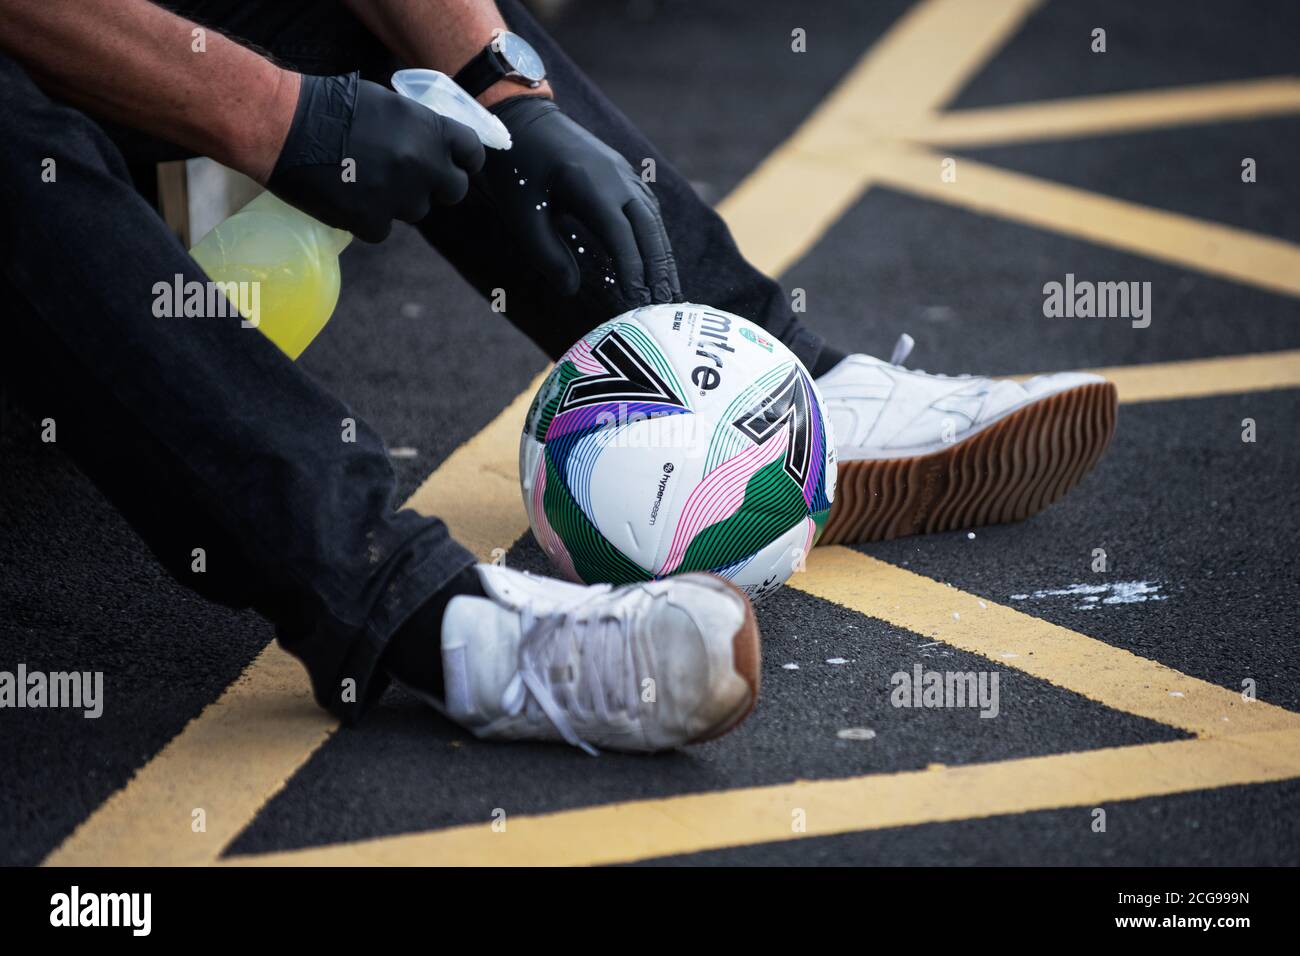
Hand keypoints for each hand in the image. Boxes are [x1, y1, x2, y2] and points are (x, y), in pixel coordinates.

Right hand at [268, 73, 484, 242]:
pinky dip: (368, 219)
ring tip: (366, 180)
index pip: (473, 153)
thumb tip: (437, 147)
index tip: (456, 164)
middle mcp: (423, 165)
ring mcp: (399, 197)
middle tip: (411, 179)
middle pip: (454, 190)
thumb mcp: (389, 105)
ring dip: (398, 201)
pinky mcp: (372, 221)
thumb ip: (419, 129)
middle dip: (436, 186)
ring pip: (415, 211)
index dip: (464, 160)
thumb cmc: (331, 106)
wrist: (285, 126)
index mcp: (431, 131)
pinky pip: (382, 229)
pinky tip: (348, 198)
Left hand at [480, 95, 679, 305]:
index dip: (632, 268)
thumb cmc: (517, 167)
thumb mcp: (521, 215)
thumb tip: (571, 290)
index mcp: (588, 184)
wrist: (524, 116)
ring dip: (662, 253)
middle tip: (665, 302)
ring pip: (652, 217)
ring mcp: (622, 171)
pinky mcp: (623, 172)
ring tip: (669, 288)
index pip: (620, 233)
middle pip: (647, 227)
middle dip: (658, 267)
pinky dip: (655, 235)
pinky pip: (647, 207)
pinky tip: (658, 256)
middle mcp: (614, 176)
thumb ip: (546, 254)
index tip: (638, 299)